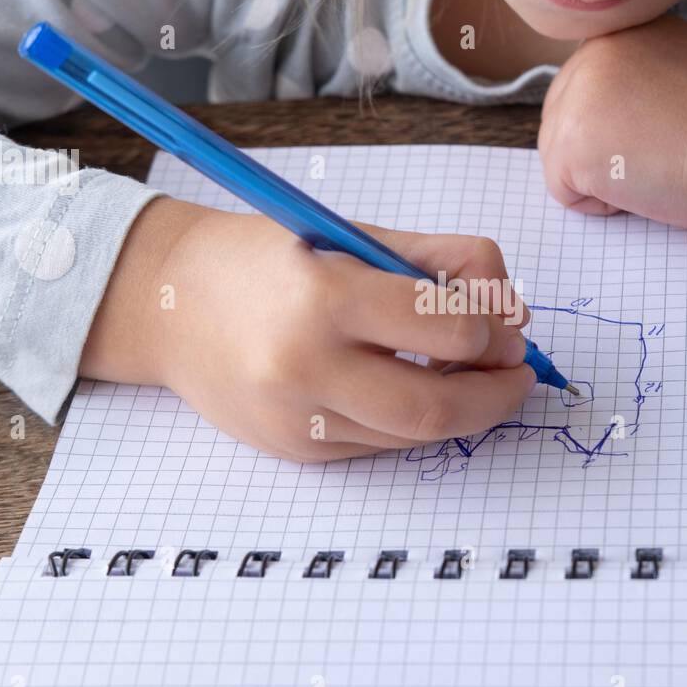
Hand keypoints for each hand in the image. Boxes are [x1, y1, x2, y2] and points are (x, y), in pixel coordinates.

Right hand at [81, 198, 536, 462]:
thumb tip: (514, 310)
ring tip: (477, 378)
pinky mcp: (296, 452)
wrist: (167, 304)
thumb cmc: (267, 257)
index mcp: (325, 299)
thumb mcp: (354, 234)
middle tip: (519, 374)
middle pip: (437, 408)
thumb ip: (441, 262)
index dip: (495, 329)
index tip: (509, 322)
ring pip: (413, 436)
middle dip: (497, 395)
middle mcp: (306, 370)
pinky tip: (422, 390)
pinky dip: (416, 422)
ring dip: (464, 412)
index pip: (447, 329)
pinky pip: (381, 445)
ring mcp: (297, 421)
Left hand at [538, 14, 686, 234]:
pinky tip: (648, 184)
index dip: (623, 128)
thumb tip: (623, 104)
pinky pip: (565, 192)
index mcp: (622, 30)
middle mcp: (591, 52)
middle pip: (565, 124)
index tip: (667, 130)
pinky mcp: (571, 144)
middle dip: (605, 152)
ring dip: (605, 177)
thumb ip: (646, 71)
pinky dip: (602, 204)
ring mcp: (575, 97)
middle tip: (665, 152)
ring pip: (562, 159)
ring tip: (660, 164)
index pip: (588, 93)